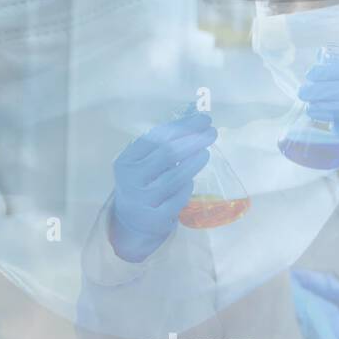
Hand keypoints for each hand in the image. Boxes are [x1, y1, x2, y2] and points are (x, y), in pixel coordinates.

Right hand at [109, 113, 216, 262]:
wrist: (131, 221)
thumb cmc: (142, 183)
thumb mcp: (142, 163)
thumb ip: (161, 144)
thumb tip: (194, 117)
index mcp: (126, 161)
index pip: (156, 137)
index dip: (182, 127)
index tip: (203, 119)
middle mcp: (131, 179)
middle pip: (168, 154)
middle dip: (193, 140)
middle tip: (211, 133)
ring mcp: (143, 199)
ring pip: (176, 177)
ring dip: (195, 162)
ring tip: (206, 152)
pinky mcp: (156, 217)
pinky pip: (179, 198)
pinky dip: (187, 186)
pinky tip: (192, 179)